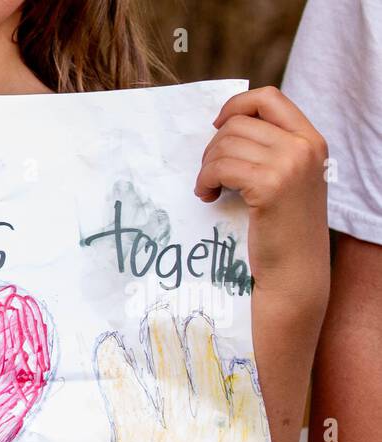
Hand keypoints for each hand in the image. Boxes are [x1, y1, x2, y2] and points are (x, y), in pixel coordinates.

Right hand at [0, 306, 268, 441]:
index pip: (125, 395)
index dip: (116, 367)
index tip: (111, 342)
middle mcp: (181, 437)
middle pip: (171, 377)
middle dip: (162, 343)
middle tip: (159, 315)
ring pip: (208, 385)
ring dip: (201, 352)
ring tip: (195, 324)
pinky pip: (246, 413)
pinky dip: (240, 390)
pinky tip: (237, 372)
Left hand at [195, 85, 328, 306]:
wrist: (294, 270)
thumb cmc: (281, 228)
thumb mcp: (285, 179)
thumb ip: (268, 150)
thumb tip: (224, 126)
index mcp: (311, 139)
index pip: (269, 97)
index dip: (235, 106)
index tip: (217, 126)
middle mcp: (305, 145)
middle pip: (238, 124)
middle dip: (213, 148)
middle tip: (210, 175)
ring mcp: (290, 164)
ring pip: (224, 144)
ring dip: (206, 167)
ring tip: (209, 189)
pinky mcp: (270, 185)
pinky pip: (220, 167)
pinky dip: (204, 181)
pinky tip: (207, 196)